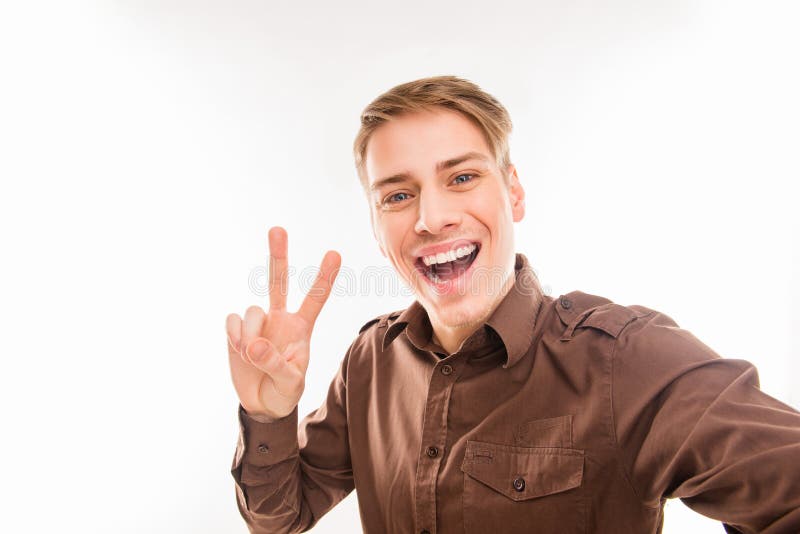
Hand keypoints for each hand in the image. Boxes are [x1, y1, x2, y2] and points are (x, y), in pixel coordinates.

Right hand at [226, 226, 340, 418]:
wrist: (261, 402)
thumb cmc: (285, 391)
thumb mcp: (290, 383)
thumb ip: (275, 364)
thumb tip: (254, 344)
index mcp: (301, 327)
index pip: (316, 298)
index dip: (324, 277)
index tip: (335, 253)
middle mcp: (279, 318)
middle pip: (277, 281)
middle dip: (277, 255)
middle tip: (278, 229)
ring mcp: (257, 322)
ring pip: (251, 311)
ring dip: (249, 335)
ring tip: (252, 356)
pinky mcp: (236, 329)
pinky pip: (232, 322)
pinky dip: (234, 337)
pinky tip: (239, 350)